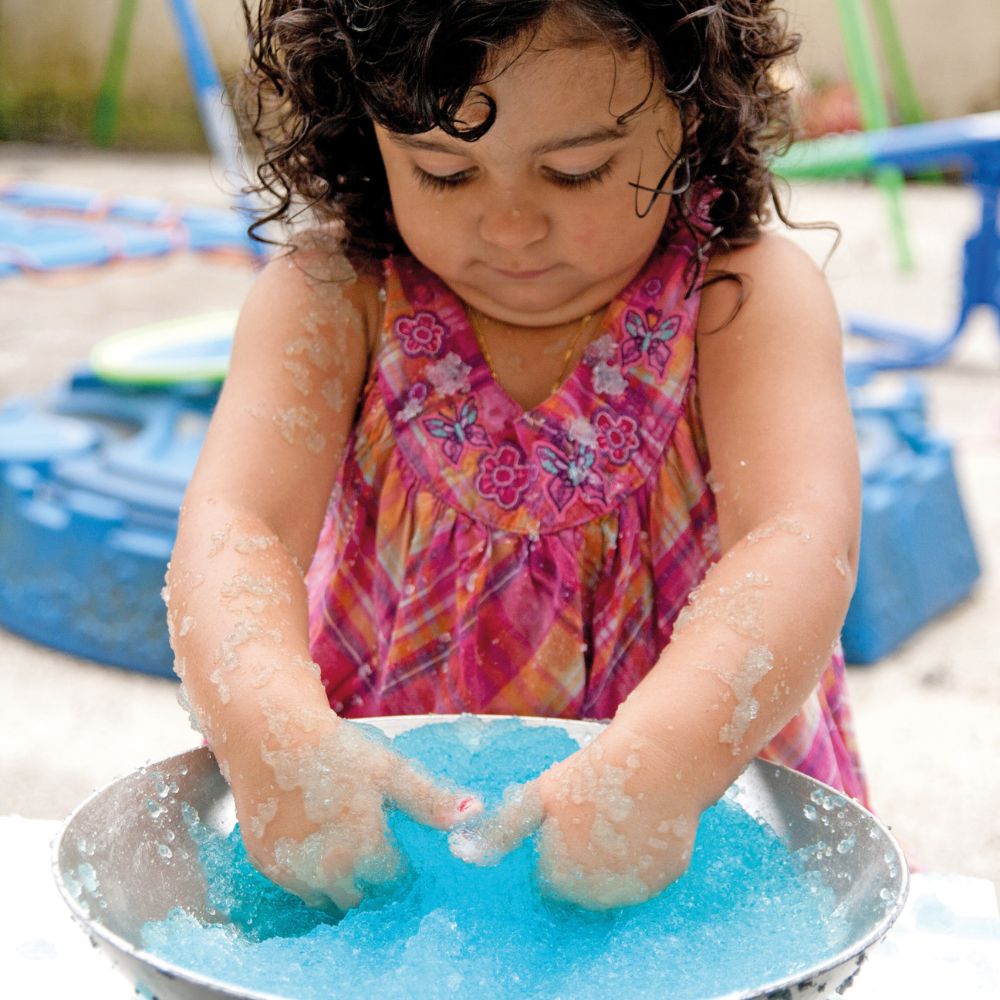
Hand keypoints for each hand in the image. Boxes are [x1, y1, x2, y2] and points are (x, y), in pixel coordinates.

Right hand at [229, 712, 482, 910]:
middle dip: (371, 878)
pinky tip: (315, 841)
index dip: (401, 862)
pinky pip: (297, 887)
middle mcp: (327, 870)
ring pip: (328, 898)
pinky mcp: (266, 866)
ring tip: (344, 844)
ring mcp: (293, 872)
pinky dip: (309, 875)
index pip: (396, 880)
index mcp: (364, 848)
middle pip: (363, 897)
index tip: (397, 842)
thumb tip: (474, 815)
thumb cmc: (336, 750)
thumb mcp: (390, 770)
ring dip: (340, 882)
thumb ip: (430, 800)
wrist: (271, 734)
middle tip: (369, 842)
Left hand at [448, 722, 698, 909]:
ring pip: (614, 883)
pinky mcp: (666, 877)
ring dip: (611, 862)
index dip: (552, 847)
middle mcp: (597, 897)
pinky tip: (641, 822)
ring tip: (615, 818)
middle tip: (590, 816)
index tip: (562, 821)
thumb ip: (501, 832)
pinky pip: (647, 873)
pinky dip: (643, 855)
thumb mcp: (536, 797)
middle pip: (580, 887)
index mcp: (560, 879)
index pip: (546, 879)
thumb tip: (461, 854)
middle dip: (580, 860)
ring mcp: (635, 890)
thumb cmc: (591, 775)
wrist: (657, 762)